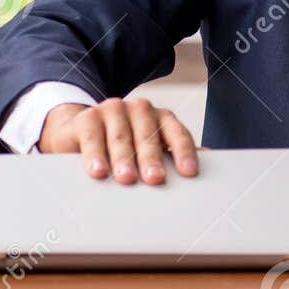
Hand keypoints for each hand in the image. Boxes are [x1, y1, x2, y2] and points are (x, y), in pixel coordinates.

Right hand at [37, 97, 198, 183]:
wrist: (78, 132)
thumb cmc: (122, 146)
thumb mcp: (149, 151)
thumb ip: (173, 156)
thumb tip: (210, 162)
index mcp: (160, 119)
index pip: (177, 133)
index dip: (183, 152)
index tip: (189, 172)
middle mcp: (139, 110)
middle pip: (148, 135)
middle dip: (152, 158)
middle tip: (155, 179)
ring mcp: (112, 110)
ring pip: (121, 136)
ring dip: (124, 158)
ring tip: (127, 178)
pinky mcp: (87, 118)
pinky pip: (92, 136)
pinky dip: (95, 154)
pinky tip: (98, 170)